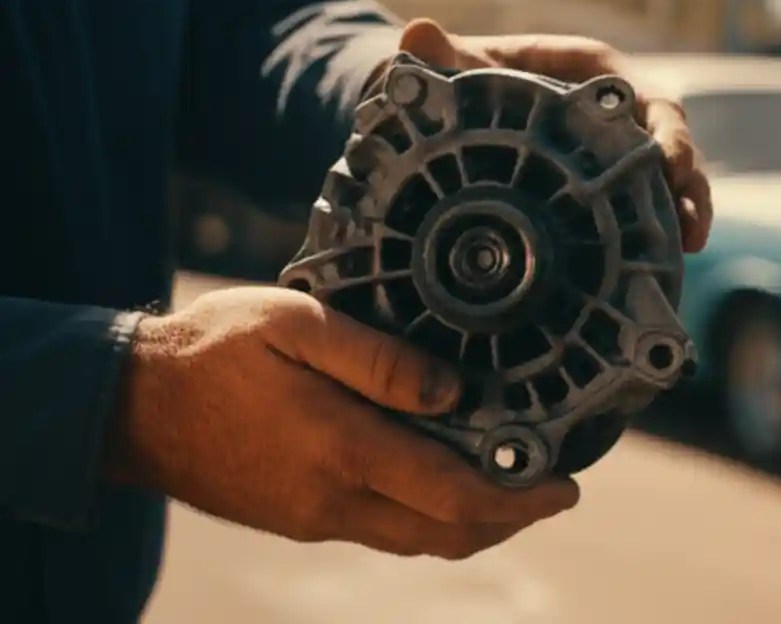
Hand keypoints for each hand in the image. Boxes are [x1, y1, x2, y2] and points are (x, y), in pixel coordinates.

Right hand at [105, 287, 578, 558]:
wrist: (131, 405)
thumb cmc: (214, 351)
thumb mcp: (297, 325)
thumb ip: (378, 358)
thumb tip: (453, 391)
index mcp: (340, 449)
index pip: (454, 495)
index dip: (520, 498)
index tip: (565, 487)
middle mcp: (333, 498)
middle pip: (446, 532)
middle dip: (509, 520)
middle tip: (552, 493)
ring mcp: (314, 517)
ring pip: (416, 539)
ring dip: (472, 523)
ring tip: (509, 490)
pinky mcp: (298, 519)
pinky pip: (381, 530)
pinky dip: (427, 516)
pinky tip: (440, 483)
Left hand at [398, 18, 712, 252]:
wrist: (457, 106)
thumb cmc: (468, 78)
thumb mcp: (459, 68)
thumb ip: (445, 57)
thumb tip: (418, 32)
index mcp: (593, 72)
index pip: (646, 96)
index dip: (667, 131)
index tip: (670, 162)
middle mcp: (616, 110)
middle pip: (671, 142)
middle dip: (689, 182)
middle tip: (691, 224)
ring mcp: (616, 150)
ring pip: (670, 178)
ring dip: (687, 211)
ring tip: (688, 248)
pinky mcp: (609, 183)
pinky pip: (647, 205)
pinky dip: (660, 232)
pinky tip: (663, 264)